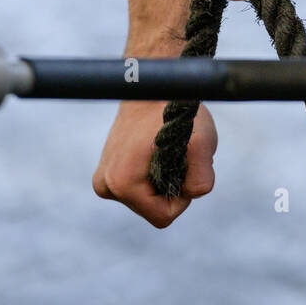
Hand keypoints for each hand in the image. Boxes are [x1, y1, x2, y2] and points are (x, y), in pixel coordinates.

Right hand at [93, 100, 217, 227]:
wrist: (150, 88)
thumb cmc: (175, 112)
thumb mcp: (201, 141)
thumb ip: (203, 173)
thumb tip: (195, 193)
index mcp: (122, 184)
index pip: (163, 216)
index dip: (183, 197)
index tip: (185, 166)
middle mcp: (105, 186)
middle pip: (153, 209)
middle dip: (171, 187)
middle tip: (175, 154)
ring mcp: (102, 180)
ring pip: (145, 200)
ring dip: (161, 180)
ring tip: (163, 149)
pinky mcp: (104, 173)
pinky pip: (137, 188)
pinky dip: (151, 175)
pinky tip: (153, 151)